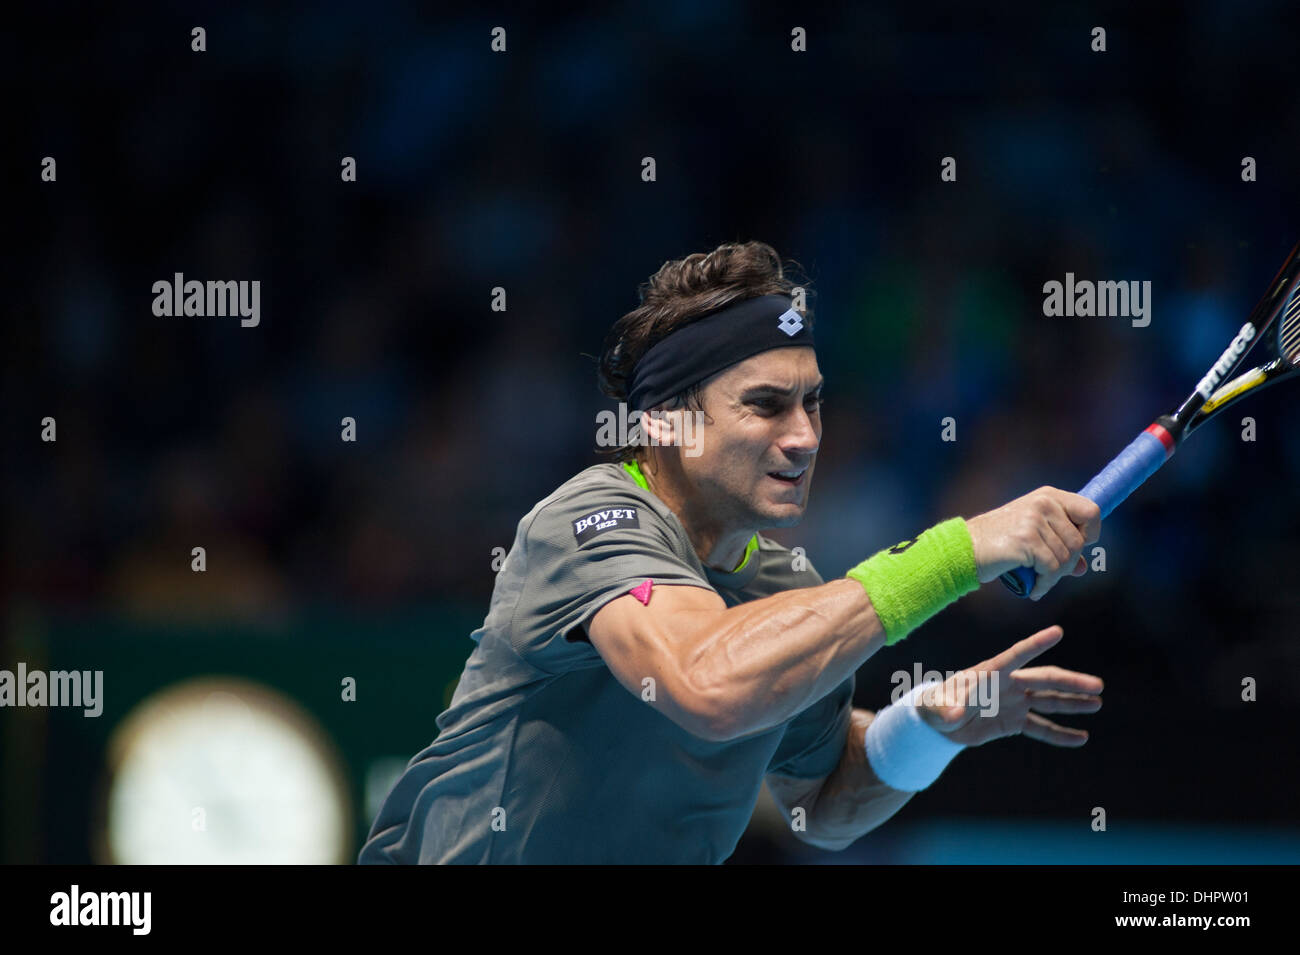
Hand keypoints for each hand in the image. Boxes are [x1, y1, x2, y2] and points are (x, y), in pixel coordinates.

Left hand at [915, 625, 1101, 747]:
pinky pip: (1041, 728)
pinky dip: (1059, 735)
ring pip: (1049, 701)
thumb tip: (953, 714)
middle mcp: (1007, 684)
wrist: (938, 723)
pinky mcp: (1015, 721)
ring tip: (1097, 703)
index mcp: (989, 673)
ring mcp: (1014, 702)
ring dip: (1073, 703)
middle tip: (1097, 685)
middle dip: (1070, 682)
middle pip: (1043, 679)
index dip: (1035, 644)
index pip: (1016, 656)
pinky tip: (1080, 738)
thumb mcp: (934, 708)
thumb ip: (944, 709)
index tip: (1057, 632)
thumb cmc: (934, 706)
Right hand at [966, 487, 1101, 599]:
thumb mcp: (1032, 536)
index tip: (1078, 547)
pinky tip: (1034, 589)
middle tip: (1049, 573)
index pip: (1091, 511)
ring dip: (1055, 576)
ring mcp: (1034, 520)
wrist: (963, 548)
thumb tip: (1082, 567)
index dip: (1091, 533)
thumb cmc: (997, 543)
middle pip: (1079, 542)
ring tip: (1038, 581)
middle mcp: (1043, 504)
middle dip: (1068, 563)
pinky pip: (1052, 569)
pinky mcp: (1027, 540)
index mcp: (1048, 496)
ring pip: (1067, 558)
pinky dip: (1045, 584)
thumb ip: (1058, 546)